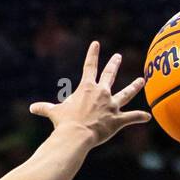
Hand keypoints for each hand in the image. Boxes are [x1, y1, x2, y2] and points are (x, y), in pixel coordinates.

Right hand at [30, 42, 149, 147]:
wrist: (76, 135)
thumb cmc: (64, 123)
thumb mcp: (54, 113)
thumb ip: (44, 108)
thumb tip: (31, 108)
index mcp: (87, 88)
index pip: (90, 66)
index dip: (93, 54)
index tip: (96, 44)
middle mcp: (102, 93)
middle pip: (110, 75)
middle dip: (114, 64)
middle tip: (118, 57)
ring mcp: (111, 106)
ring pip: (126, 94)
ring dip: (134, 87)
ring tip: (142, 80)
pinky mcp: (117, 120)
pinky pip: (131, 117)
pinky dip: (140, 117)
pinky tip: (148, 117)